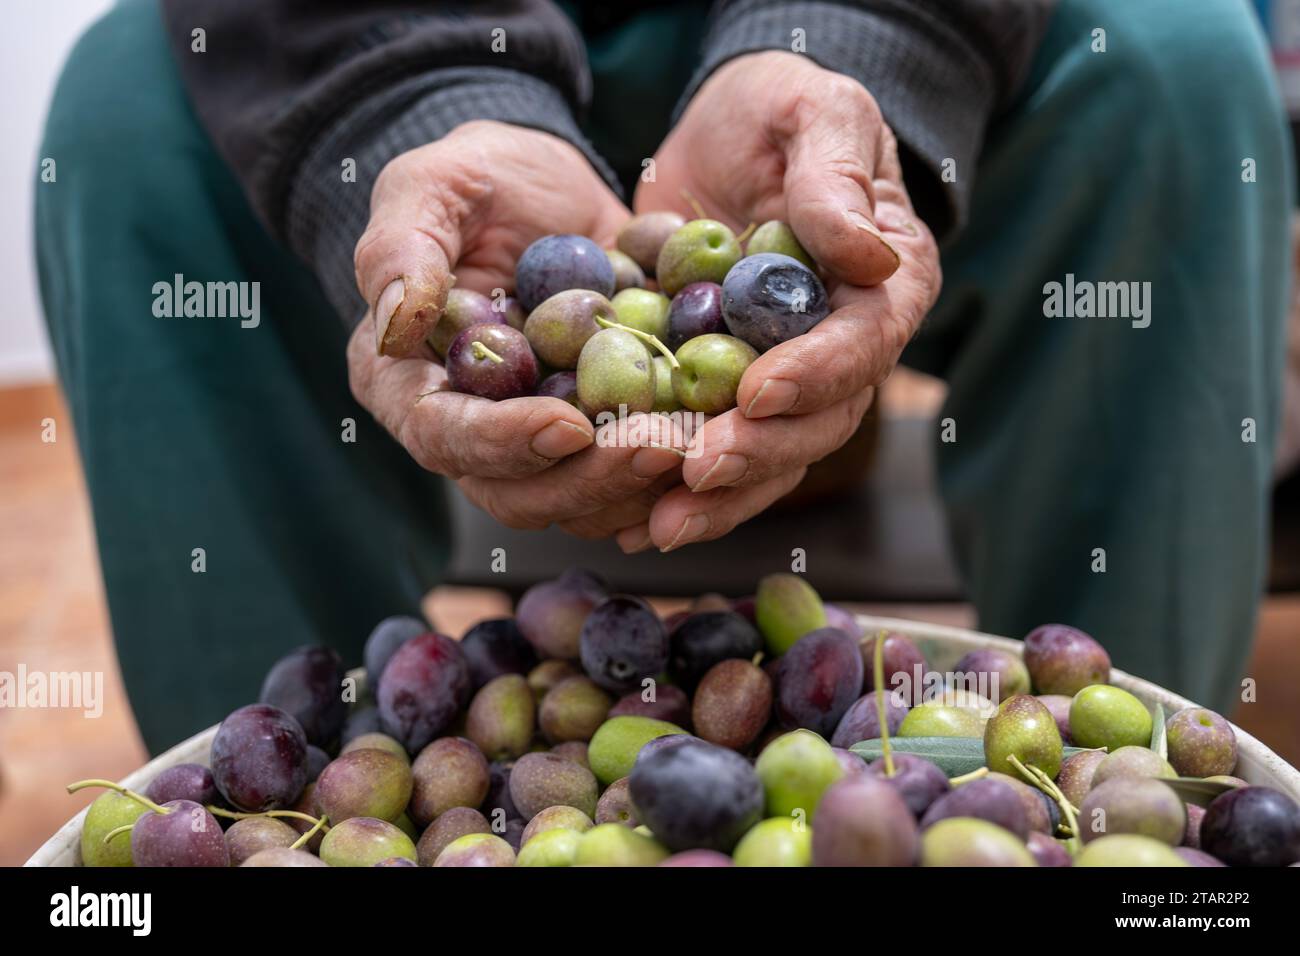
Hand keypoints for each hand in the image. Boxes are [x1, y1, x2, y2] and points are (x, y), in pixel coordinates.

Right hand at [349, 121, 686, 534]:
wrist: (551, 190)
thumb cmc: (476, 179)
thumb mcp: (431, 186)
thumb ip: (401, 249)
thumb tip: (396, 322)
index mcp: (410, 384)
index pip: (444, 437)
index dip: (503, 443)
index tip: (568, 425)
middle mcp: (470, 431)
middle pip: (519, 492)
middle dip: (590, 476)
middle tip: (659, 445)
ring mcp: (539, 442)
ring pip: (583, 500)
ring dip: (641, 484)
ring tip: (702, 442)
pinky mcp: (600, 435)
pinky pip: (633, 477)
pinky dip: (678, 467)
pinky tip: (726, 437)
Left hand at [621, 52, 941, 551]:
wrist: (728, 133)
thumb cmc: (785, 110)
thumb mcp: (816, 114)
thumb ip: (835, 179)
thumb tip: (866, 256)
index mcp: (885, 287)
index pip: (863, 344)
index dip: (815, 375)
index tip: (758, 395)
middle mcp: (844, 346)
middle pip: (816, 422)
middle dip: (757, 453)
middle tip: (694, 472)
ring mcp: (787, 377)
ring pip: (766, 456)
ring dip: (714, 498)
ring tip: (654, 525)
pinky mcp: (728, 389)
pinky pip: (711, 449)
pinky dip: (672, 488)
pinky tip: (626, 518)